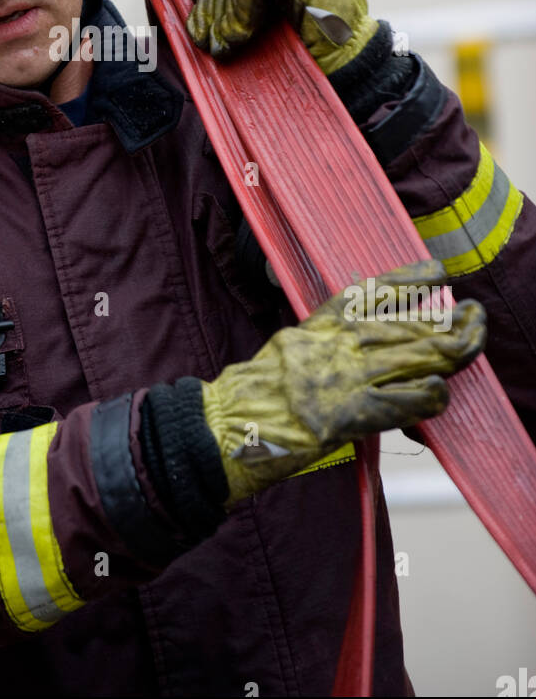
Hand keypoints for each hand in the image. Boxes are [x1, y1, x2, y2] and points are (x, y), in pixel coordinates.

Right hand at [201, 259, 485, 506]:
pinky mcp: (344, 415)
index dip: (407, 280)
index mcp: (317, 328)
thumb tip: (366, 349)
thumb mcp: (288, 353)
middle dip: (446, 320)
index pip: (369, 294)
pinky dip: (424, 397)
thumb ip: (326, 347)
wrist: (224, 427)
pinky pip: (397, 403)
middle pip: (402, 325)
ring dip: (448, 353)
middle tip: (474, 315)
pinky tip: (440, 393)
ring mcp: (340, 379)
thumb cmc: (253, 397)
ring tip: (471, 345)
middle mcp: (331, 346)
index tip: (437, 271)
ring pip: (408, 357)